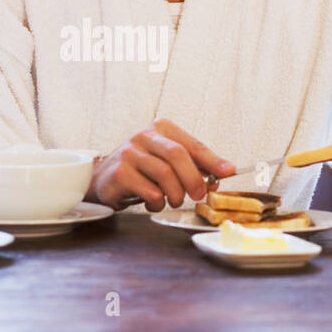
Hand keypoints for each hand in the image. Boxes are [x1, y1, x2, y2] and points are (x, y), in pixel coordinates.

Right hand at [87, 118, 236, 210]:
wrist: (104, 178)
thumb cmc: (142, 170)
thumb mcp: (168, 161)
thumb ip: (194, 164)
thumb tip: (224, 172)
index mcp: (161, 128)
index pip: (192, 144)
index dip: (212, 160)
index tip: (228, 172)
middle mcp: (144, 136)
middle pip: (177, 155)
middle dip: (193, 179)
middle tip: (199, 195)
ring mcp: (129, 153)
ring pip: (164, 173)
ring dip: (175, 193)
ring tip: (173, 201)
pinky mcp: (119, 172)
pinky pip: (148, 190)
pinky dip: (157, 201)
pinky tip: (154, 202)